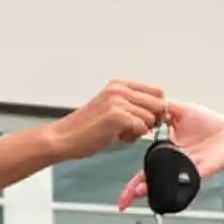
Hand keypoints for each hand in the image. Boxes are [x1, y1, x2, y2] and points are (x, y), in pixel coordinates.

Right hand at [47, 80, 166, 160]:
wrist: (63, 138)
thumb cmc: (85, 128)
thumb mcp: (111, 108)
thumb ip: (132, 106)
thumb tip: (160, 113)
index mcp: (118, 85)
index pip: (157, 92)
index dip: (156, 109)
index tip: (147, 120)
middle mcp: (119, 89)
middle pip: (158, 104)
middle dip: (151, 120)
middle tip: (131, 129)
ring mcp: (118, 101)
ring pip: (151, 119)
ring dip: (139, 131)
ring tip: (118, 133)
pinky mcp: (117, 116)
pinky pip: (142, 129)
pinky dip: (131, 138)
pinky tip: (114, 137)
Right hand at [117, 101, 223, 210]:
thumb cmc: (211, 125)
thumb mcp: (184, 110)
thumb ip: (166, 108)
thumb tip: (150, 104)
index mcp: (168, 149)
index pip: (147, 163)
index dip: (133, 176)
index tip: (122, 184)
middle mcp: (175, 161)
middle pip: (152, 177)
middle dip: (137, 188)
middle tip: (126, 196)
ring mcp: (187, 168)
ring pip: (165, 180)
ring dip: (151, 186)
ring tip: (138, 191)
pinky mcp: (201, 169)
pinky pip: (187, 176)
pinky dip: (177, 181)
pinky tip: (166, 185)